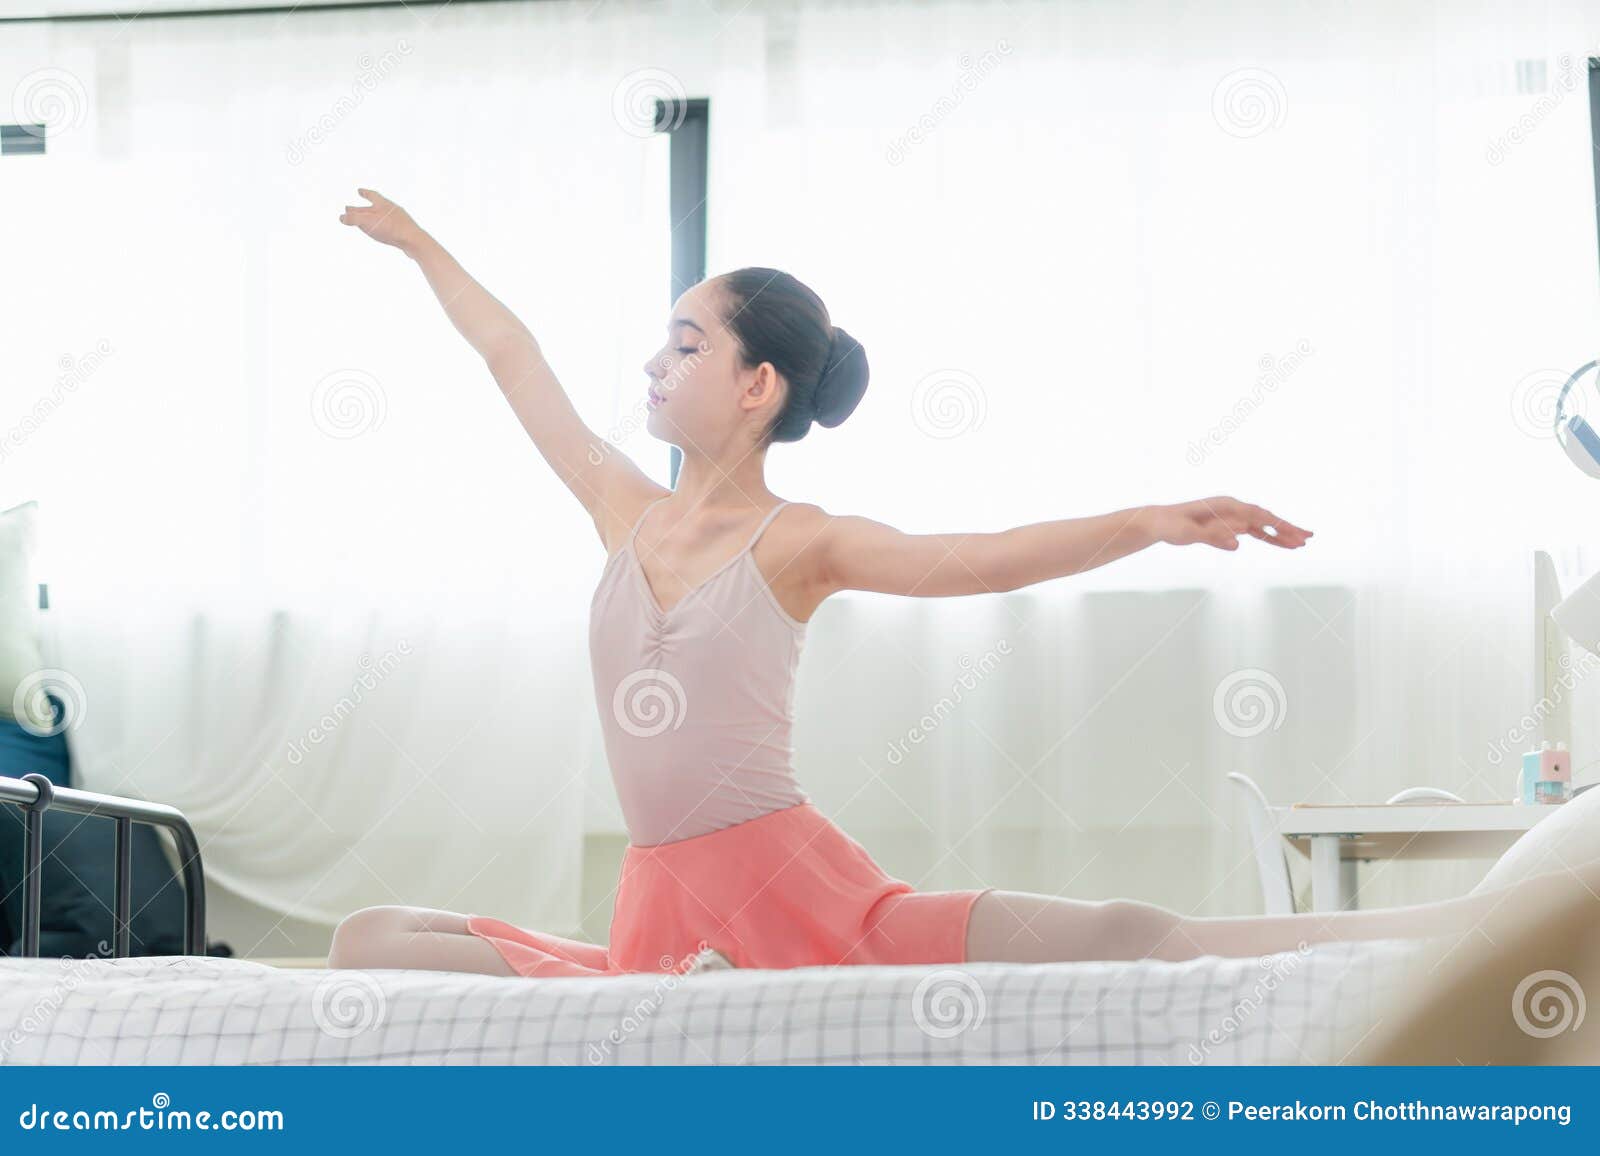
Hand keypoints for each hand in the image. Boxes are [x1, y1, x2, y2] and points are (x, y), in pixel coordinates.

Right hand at [339, 188, 425, 252]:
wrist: (415, 241)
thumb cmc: (392, 228)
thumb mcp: (368, 222)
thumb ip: (353, 219)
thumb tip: (341, 217)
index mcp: (384, 204)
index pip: (372, 195)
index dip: (364, 193)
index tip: (359, 190)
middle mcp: (392, 210)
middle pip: (373, 207)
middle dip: (360, 208)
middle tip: (349, 209)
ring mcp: (399, 220)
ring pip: (381, 217)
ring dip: (370, 219)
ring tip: (362, 223)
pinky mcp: (403, 232)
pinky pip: (389, 227)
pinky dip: (380, 228)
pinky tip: (380, 233)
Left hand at [1148, 497, 1311, 550]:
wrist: (1160, 522)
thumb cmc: (1172, 525)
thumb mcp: (1189, 533)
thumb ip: (1213, 537)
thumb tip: (1237, 543)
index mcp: (1226, 506)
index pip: (1258, 516)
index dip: (1278, 525)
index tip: (1295, 534)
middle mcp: (1232, 510)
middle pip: (1265, 519)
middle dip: (1287, 529)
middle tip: (1308, 537)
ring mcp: (1231, 518)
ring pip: (1262, 527)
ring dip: (1281, 535)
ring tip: (1301, 543)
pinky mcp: (1228, 527)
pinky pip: (1253, 533)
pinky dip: (1268, 539)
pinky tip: (1281, 544)